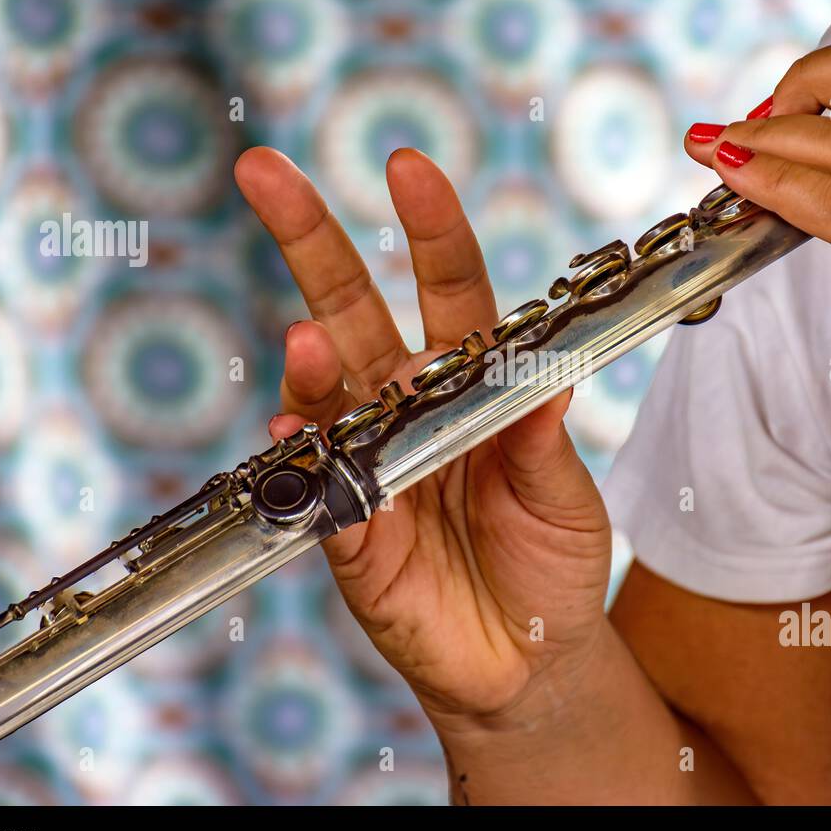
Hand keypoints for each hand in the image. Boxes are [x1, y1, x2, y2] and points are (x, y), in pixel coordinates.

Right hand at [234, 147, 611, 726]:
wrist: (529, 663)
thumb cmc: (553, 564)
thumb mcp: (566, 499)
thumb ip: (544, 443)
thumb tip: (546, 381)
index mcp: (470, 384)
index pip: (448, 288)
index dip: (429, 229)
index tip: (406, 167)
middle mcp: (407, 410)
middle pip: (351, 310)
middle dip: (309, 239)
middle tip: (264, 173)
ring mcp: (369, 466)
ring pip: (324, 396)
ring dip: (311, 363)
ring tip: (306, 339)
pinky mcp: (347, 536)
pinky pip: (317, 494)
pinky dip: (303, 466)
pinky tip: (294, 440)